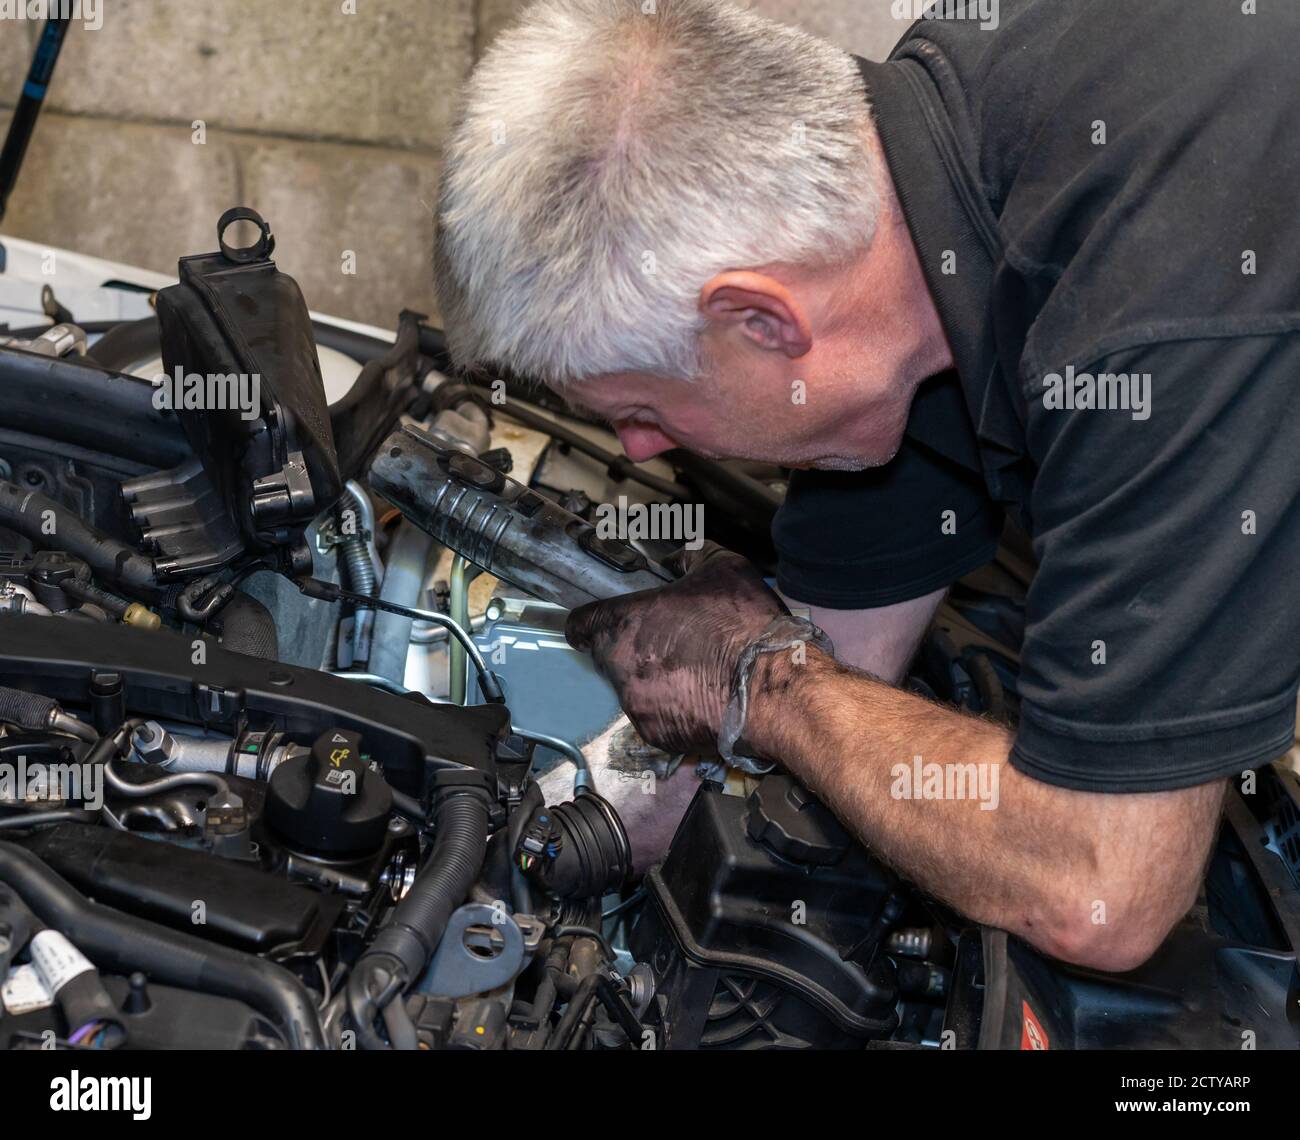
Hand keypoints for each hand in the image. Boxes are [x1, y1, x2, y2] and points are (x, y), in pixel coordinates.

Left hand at [565, 542, 786, 753]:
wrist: (771, 689)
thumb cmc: (743, 626)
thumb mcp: (723, 569)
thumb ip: (692, 557)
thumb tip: (679, 558)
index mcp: (626, 621)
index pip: (580, 623)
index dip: (588, 623)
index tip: (596, 625)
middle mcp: (620, 664)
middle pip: (607, 656)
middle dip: (630, 650)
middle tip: (668, 644)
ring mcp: (634, 702)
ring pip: (631, 688)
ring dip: (652, 681)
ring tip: (692, 673)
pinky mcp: (654, 733)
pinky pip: (654, 717)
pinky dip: (671, 709)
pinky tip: (701, 697)